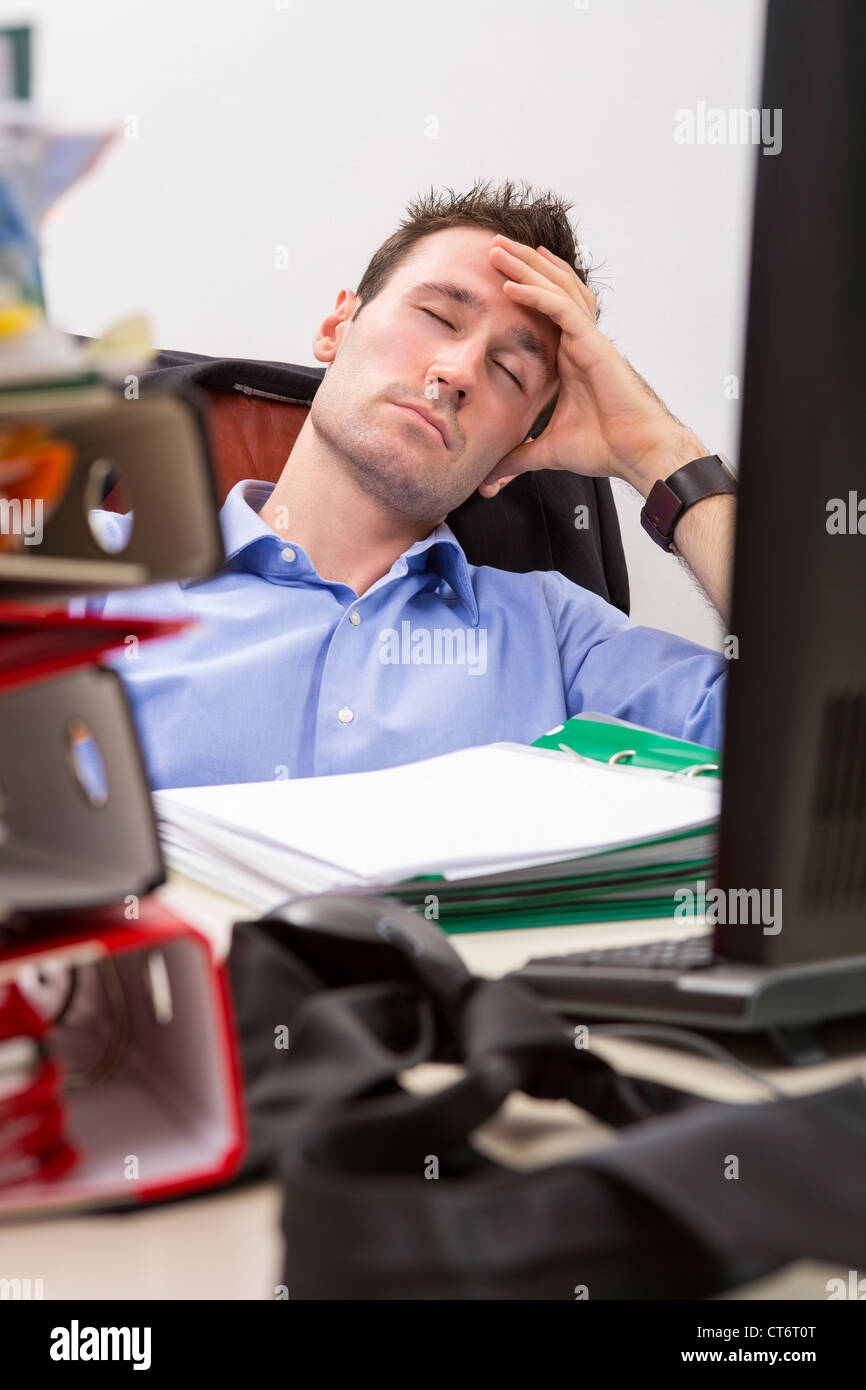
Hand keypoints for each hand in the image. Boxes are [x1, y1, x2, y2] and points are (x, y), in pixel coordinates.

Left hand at [478, 234, 704, 497]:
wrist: (637, 454)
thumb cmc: (607, 448)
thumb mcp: (547, 452)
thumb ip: (517, 459)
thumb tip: (490, 480)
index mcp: (572, 358)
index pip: (546, 311)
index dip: (525, 289)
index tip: (497, 277)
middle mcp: (581, 342)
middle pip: (551, 289)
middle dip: (522, 266)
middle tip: (492, 247)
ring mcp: (589, 341)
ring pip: (557, 290)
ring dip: (527, 268)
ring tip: (499, 251)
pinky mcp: (594, 346)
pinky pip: (562, 311)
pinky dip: (537, 296)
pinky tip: (512, 286)